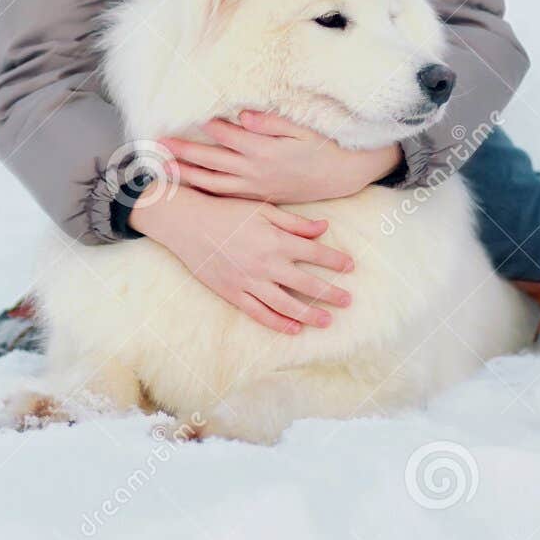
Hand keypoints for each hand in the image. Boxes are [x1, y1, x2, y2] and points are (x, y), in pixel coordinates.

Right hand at [127, 183, 354, 333]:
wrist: (188, 223)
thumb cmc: (226, 211)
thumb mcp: (263, 209)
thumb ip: (294, 223)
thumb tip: (324, 228)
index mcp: (276, 240)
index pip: (316, 254)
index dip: (336, 261)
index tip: (351, 267)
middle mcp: (267, 264)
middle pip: (307, 284)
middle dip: (331, 294)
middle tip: (348, 301)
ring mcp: (250, 282)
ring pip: (287, 305)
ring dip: (310, 315)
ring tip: (327, 321)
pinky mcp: (233, 294)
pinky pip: (260, 314)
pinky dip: (279, 324)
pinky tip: (294, 330)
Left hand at [158, 110, 403, 204]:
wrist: (344, 175)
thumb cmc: (324, 147)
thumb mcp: (301, 130)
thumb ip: (270, 123)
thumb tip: (241, 114)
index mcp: (264, 152)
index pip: (226, 138)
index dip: (202, 129)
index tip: (178, 121)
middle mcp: (255, 172)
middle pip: (211, 162)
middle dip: (182, 153)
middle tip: (156, 146)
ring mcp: (255, 188)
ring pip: (213, 182)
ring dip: (185, 175)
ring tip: (162, 168)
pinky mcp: (259, 197)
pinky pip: (226, 196)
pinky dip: (205, 191)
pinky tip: (189, 188)